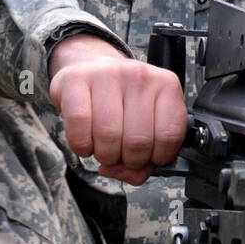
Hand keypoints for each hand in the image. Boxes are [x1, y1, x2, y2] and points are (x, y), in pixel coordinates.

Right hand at [48, 34, 187, 185]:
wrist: (92, 68)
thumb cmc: (122, 101)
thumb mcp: (147, 123)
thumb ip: (149, 157)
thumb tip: (133, 175)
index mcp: (166, 86)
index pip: (169, 136)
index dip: (157, 158)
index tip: (148, 158)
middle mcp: (139, 76)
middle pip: (138, 141)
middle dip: (128, 161)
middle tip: (121, 155)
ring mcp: (107, 74)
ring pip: (108, 135)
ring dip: (104, 155)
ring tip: (103, 148)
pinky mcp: (75, 79)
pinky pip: (80, 125)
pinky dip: (81, 145)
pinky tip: (86, 143)